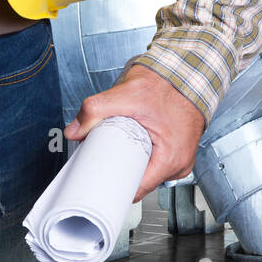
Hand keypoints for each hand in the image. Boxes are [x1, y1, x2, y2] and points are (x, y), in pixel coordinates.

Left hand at [64, 64, 205, 202]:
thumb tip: (74, 130)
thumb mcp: (127, 94)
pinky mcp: (178, 151)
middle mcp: (180, 164)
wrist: (188, 72)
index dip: (113, 188)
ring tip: (118, 150)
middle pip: (140, 183)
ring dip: (131, 164)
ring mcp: (181, 159)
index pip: (136, 190)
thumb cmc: (169, 84)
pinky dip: (142, 156)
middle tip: (102, 159)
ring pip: (148, 173)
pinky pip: (156, 163)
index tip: (97, 183)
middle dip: (118, 174)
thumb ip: (95, 109)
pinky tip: (133, 146)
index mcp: (171, 158)